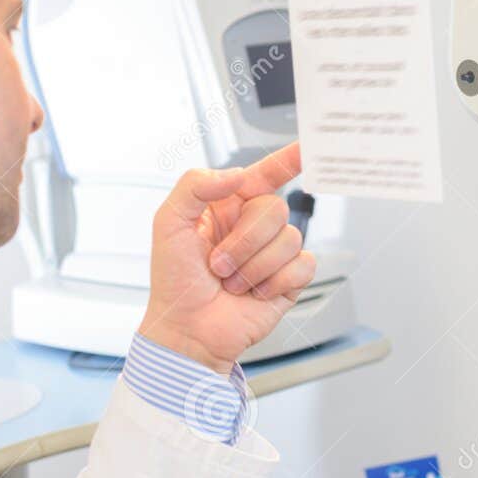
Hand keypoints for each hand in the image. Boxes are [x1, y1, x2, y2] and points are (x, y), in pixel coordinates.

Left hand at [138, 143, 315, 374]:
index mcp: (228, 206)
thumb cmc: (174, 282)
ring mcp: (273, 254)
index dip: (288, 159)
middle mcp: (253, 227)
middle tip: (219, 264)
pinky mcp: (289, 280)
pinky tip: (255, 293)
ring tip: (232, 282)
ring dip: (254, 266)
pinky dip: (276, 281)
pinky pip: (303, 265)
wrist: (188, 331)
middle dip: (244, 240)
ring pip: (289, 239)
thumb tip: (237, 174)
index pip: (265, 174)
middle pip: (275, 208)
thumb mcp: (168, 224)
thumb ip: (195, 185)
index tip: (309, 146)